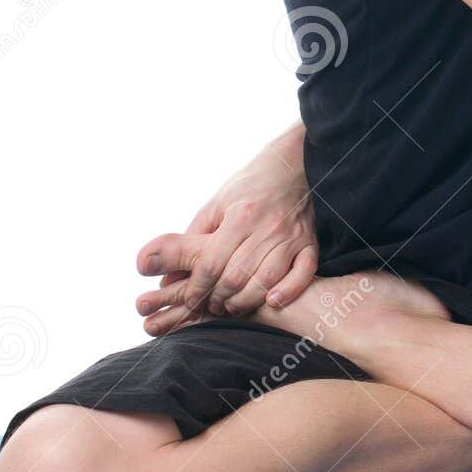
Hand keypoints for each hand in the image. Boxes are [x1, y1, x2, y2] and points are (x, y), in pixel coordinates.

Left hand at [134, 129, 318, 334]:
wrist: (292, 165)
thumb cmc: (249, 187)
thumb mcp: (216, 205)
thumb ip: (191, 239)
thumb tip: (161, 270)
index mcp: (239, 216)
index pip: (211, 264)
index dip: (196, 287)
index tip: (189, 299)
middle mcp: (266, 228)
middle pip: (236, 277)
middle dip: (218, 298)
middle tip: (211, 305)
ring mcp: (291, 237)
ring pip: (265, 281)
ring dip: (245, 301)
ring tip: (232, 305)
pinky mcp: (309, 243)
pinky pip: (302, 273)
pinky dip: (287, 291)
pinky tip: (271, 301)